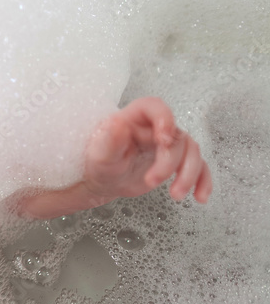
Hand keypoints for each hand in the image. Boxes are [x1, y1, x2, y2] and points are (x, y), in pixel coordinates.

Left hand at [83, 97, 211, 203]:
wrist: (103, 180)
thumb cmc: (99, 162)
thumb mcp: (100, 153)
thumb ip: (110, 139)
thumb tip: (118, 122)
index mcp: (134, 118)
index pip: (154, 107)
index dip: (164, 119)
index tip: (163, 139)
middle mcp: (155, 128)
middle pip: (176, 137)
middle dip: (168, 163)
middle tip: (151, 181)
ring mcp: (169, 145)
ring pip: (192, 152)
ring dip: (188, 175)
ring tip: (176, 195)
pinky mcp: (178, 162)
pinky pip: (199, 168)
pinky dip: (203, 181)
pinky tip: (200, 196)